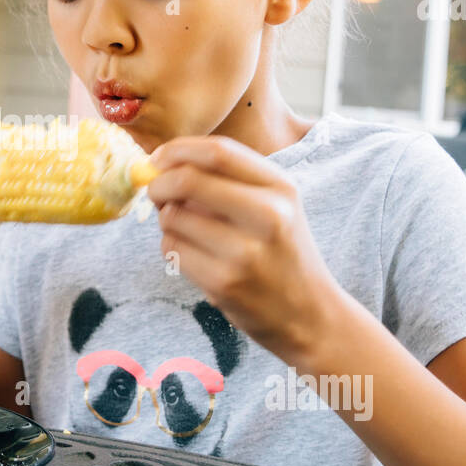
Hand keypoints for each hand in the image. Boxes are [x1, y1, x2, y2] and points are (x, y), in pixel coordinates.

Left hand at [146, 135, 340, 362]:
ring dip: (166, 220)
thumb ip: (228, 180)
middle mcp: (268, 215)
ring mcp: (245, 251)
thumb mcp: (275, 205)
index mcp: (281, 187)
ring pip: (173, 217)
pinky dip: (172, 247)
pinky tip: (193, 255)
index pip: (218, 151)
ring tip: (186, 230)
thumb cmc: (282, 252)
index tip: (158, 158)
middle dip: (159, 183)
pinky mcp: (224, 282)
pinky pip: (173, 250)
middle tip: (155, 191)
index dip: (177, 150)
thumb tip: (160, 163)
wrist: (309, 315)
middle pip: (188, 180)